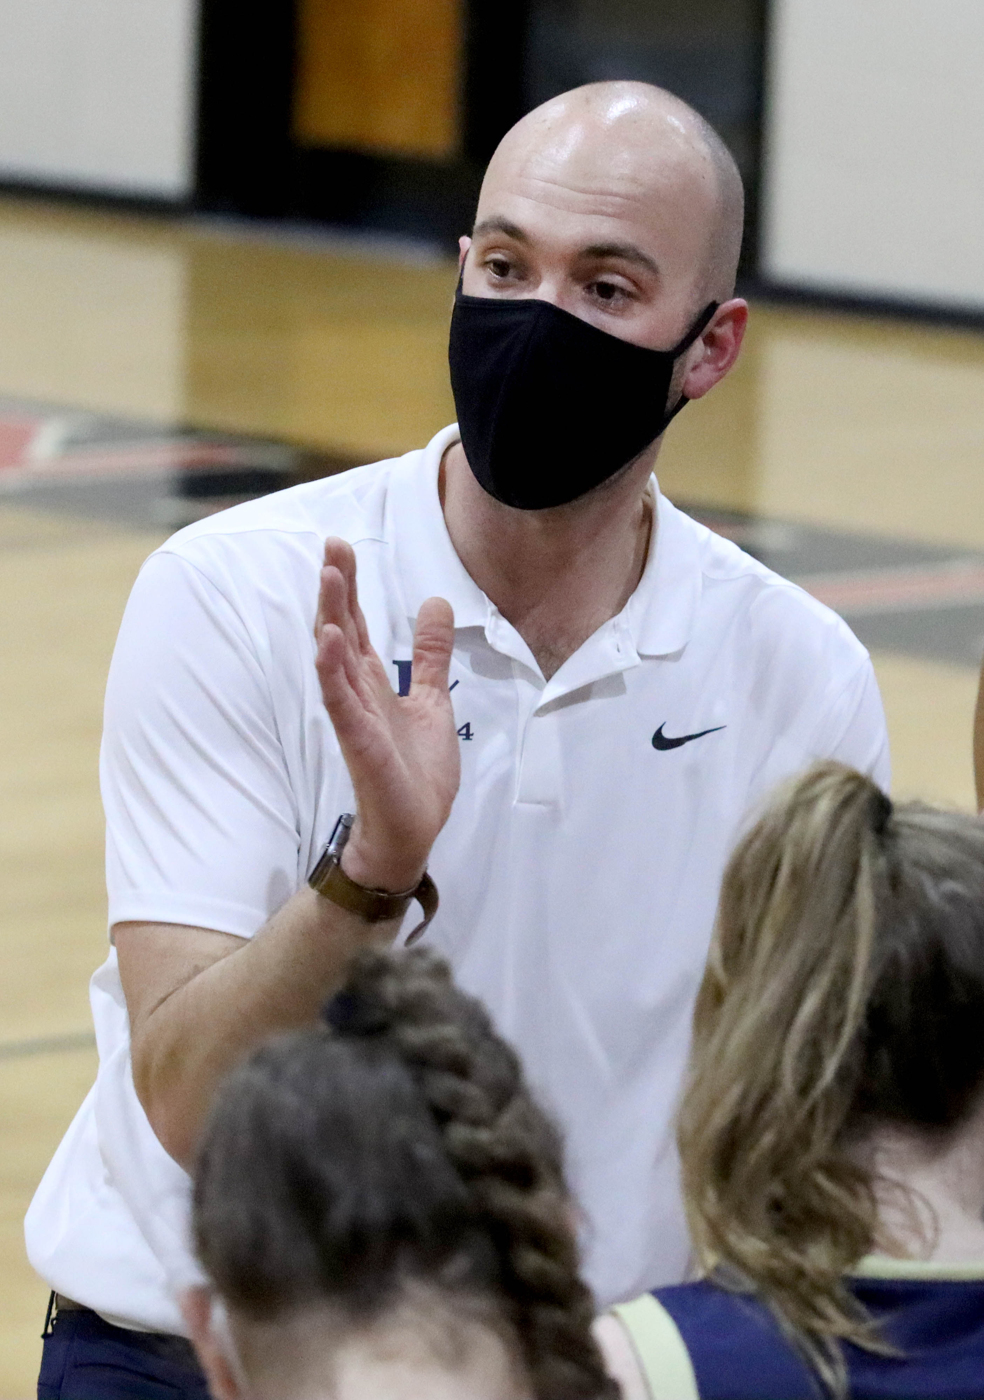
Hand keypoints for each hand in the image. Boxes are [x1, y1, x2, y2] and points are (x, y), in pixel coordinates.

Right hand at [314, 538, 458, 891]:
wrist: (413, 828)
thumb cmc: (416, 770)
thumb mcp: (433, 700)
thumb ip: (429, 655)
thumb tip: (435, 603)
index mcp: (373, 681)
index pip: (358, 624)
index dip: (351, 587)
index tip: (341, 546)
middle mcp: (357, 692)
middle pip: (342, 631)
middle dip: (337, 589)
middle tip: (332, 545)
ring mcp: (354, 716)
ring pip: (336, 659)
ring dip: (332, 618)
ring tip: (330, 578)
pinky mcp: (357, 741)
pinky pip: (340, 702)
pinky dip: (332, 672)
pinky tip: (327, 642)